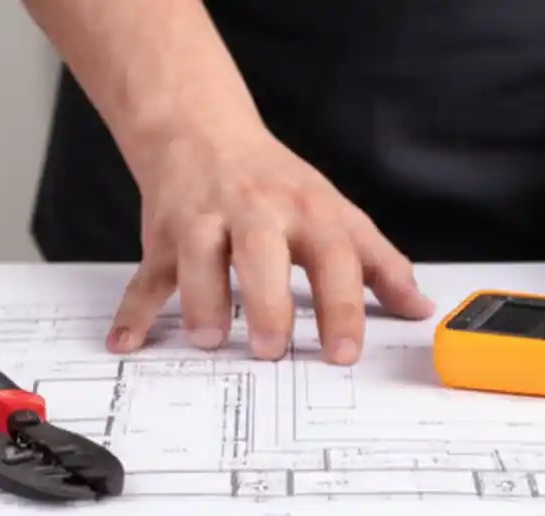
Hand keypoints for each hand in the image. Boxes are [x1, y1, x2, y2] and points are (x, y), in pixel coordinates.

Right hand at [106, 129, 435, 364]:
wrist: (202, 134)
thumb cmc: (275, 184)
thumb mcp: (335, 213)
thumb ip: (377, 262)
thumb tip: (418, 307)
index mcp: (307, 211)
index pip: (333, 257)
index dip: (342, 306)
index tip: (344, 352)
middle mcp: (255, 213)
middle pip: (261, 254)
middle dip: (266, 302)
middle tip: (271, 348)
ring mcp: (204, 222)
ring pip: (197, 259)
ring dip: (199, 300)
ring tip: (208, 340)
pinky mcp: (163, 236)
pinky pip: (145, 275)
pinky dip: (132, 311)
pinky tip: (126, 342)